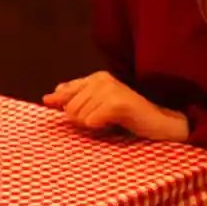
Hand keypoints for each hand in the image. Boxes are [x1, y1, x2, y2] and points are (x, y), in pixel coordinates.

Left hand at [43, 71, 188, 141]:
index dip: (57, 99)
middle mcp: (102, 79)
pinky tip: (112, 123)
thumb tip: (49, 96)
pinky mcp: (117, 103)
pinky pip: (91, 121)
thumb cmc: (129, 116)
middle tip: (100, 121)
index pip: (66, 91)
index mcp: (96, 78)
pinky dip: (99, 127)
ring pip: (78, 116)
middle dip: (81, 120)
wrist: (159, 123)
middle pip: (69, 108)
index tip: (47, 101)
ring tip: (108, 122)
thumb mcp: (100, 104)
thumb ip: (77, 97)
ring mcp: (110, 89)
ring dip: (91, 125)